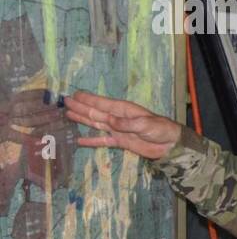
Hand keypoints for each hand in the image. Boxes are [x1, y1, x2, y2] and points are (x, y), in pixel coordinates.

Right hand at [63, 90, 181, 159]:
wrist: (170, 144)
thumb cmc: (161, 130)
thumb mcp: (145, 124)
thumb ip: (126, 124)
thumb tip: (108, 121)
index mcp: (124, 110)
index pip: (102, 103)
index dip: (88, 99)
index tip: (74, 94)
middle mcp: (118, 118)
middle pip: (95, 112)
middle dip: (80, 106)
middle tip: (64, 101)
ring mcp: (118, 130)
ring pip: (96, 123)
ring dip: (82, 119)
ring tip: (68, 114)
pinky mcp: (121, 142)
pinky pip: (103, 140)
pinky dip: (92, 141)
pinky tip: (80, 140)